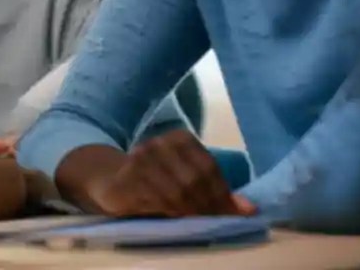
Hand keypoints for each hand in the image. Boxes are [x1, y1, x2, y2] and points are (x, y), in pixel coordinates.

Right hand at [85, 129, 249, 217]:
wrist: (110, 178)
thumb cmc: (157, 179)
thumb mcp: (187, 178)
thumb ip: (215, 190)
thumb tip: (249, 208)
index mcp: (180, 138)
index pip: (209, 167)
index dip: (223, 193)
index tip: (233, 213)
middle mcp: (159, 144)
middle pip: (195, 179)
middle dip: (210, 205)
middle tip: (219, 221)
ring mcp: (141, 159)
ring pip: (177, 191)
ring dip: (192, 211)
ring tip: (200, 222)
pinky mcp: (127, 179)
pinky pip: (156, 199)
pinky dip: (171, 212)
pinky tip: (177, 216)